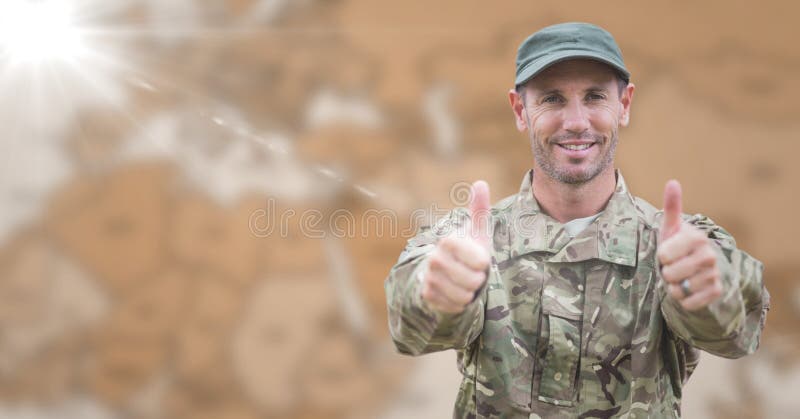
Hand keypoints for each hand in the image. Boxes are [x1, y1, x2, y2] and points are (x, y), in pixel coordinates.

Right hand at [420, 181, 491, 312]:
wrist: (446, 273)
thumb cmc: (467, 251)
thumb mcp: (477, 232)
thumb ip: (479, 210)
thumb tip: (480, 182)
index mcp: (448, 241)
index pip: (480, 261)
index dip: (484, 263)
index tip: (480, 259)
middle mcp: (434, 258)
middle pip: (473, 280)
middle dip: (478, 280)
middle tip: (472, 273)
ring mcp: (429, 277)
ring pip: (464, 295)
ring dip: (470, 292)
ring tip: (464, 283)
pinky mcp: (427, 295)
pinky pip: (455, 306)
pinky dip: (459, 303)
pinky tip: (455, 293)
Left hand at [657, 180, 722, 310]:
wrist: (694, 267)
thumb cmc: (677, 245)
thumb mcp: (671, 227)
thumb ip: (672, 207)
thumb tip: (673, 182)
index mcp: (697, 237)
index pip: (664, 255)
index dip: (661, 256)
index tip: (667, 251)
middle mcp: (710, 255)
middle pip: (670, 273)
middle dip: (665, 273)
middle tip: (673, 266)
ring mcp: (714, 274)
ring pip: (679, 289)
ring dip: (673, 287)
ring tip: (680, 277)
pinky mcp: (716, 291)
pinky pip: (689, 302)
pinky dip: (683, 299)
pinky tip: (687, 289)